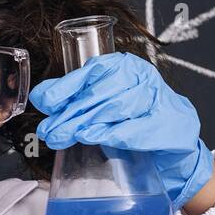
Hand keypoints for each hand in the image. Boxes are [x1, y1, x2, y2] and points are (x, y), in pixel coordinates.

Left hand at [29, 52, 214, 210]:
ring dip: (88, 123)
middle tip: (50, 132)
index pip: (93, 71)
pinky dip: (113, 134)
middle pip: (101, 93)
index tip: (45, 103)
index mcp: (126, 67)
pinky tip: (93, 138)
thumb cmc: (135, 123)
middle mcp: (143, 78)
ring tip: (67, 136)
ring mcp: (159, 100)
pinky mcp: (170, 125)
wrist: (172, 147)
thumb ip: (74, 99)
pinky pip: (138, 129)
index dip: (66, 87)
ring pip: (117, 108)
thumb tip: (41, 97)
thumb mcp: (103, 107)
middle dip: (71, 113)